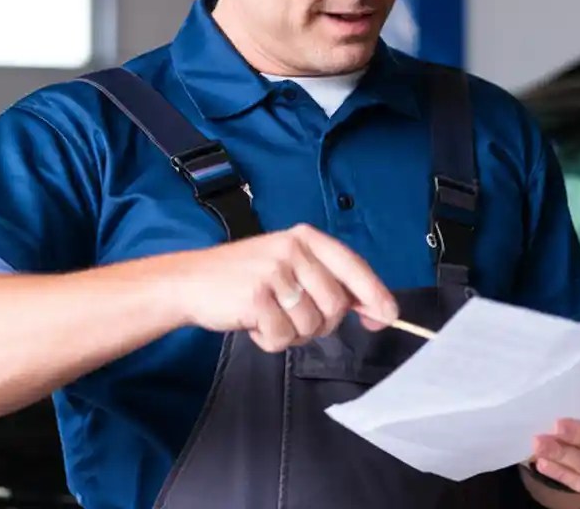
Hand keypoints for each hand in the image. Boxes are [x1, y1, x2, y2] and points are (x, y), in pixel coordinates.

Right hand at [172, 223, 398, 351]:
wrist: (190, 281)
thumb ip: (328, 281)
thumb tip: (376, 308)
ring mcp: (273, 272)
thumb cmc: (245, 278)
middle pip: (336, 305)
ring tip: (269, 317)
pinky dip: (270, 341)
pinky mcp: (255, 297)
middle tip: (294, 318)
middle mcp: (293, 249)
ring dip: (293, 334)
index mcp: (306, 238)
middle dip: (321, 323)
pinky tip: (254, 323)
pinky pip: (283, 337)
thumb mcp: (289, 266)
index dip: (375, 294)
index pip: (354, 267)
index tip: (389, 317)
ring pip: (311, 325)